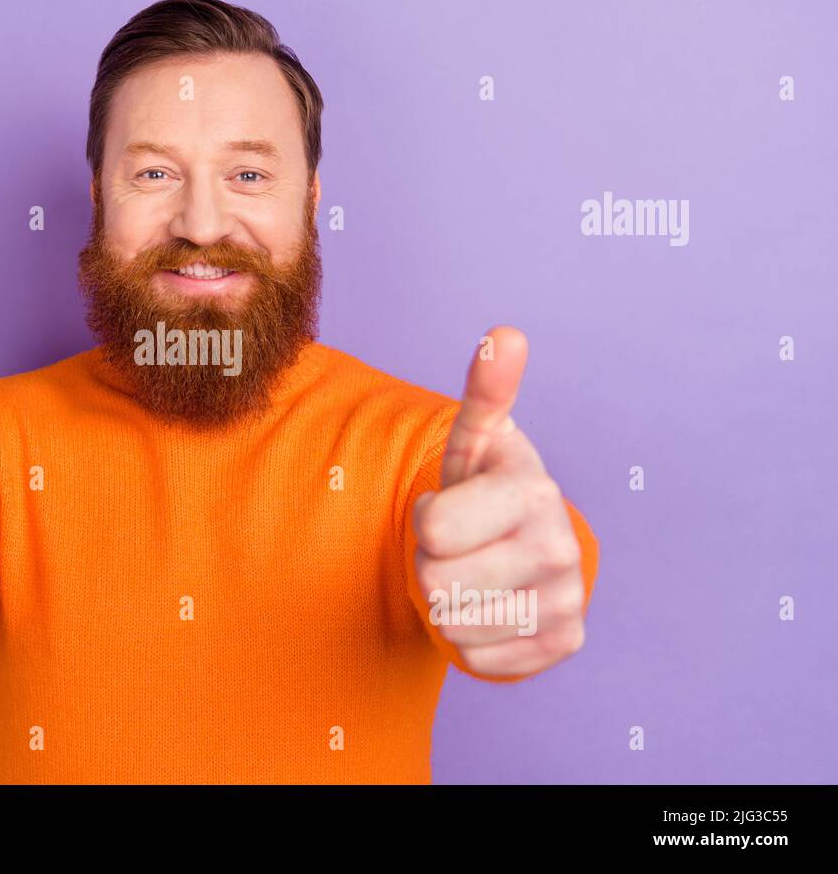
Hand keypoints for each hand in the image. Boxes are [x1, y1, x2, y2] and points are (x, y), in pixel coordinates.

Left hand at [412, 326, 585, 678]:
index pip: (434, 532)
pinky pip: (479, 660)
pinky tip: (493, 605)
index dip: (427, 521)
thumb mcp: (476, 441)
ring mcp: (568, 600)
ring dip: (450, 602)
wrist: (521, 546)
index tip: (450, 508)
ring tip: (475, 571)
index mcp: (535, 491)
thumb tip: (504, 336)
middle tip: (460, 546)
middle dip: (433, 564)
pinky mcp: (564, 643)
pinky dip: (471, 639)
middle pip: (438, 585)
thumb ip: (485, 393)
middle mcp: (561, 548)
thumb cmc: (485, 489)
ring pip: (454, 626)